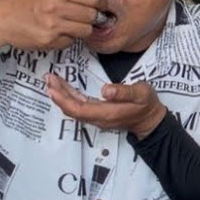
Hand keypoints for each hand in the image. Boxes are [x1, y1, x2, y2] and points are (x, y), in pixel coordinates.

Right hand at [0, 0, 105, 54]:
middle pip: (92, 15)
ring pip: (85, 30)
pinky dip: (70, 37)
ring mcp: (53, 27)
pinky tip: (61, 31)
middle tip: (94, 16)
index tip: (102, 4)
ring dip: (85, 28)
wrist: (0, 19)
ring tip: (77, 24)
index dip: (102, 2)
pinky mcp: (50, 42)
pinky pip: (71, 41)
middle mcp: (56, 8)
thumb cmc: (21, 0)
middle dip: (96, 16)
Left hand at [45, 74, 166, 138]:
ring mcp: (97, 117)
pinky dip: (69, 97)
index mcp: (107, 113)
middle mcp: (98, 118)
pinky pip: (79, 107)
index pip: (79, 109)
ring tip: (52, 81)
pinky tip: (63, 89)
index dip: (64, 100)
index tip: (53, 87)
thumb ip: (124, 92)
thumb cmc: (147, 104)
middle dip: (58, 96)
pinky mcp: (98, 113)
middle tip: (48, 79)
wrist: (150, 120)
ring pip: (74, 109)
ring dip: (62, 96)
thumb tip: (105, 90)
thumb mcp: (141, 94)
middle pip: (72, 110)